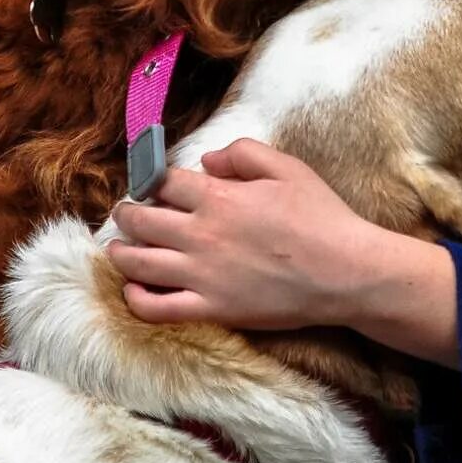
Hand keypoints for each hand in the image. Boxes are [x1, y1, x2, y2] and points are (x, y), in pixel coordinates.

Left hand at [107, 138, 387, 330]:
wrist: (344, 271)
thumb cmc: (321, 217)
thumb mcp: (288, 167)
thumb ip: (243, 153)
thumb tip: (207, 159)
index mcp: (218, 197)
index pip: (163, 183)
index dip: (150, 180)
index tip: (148, 183)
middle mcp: (201, 234)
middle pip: (141, 220)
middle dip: (127, 214)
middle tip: (125, 213)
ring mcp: (202, 275)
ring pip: (138, 263)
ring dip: (120, 253)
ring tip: (117, 249)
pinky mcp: (211, 309)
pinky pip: (157, 308)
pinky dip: (136, 298)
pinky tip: (134, 290)